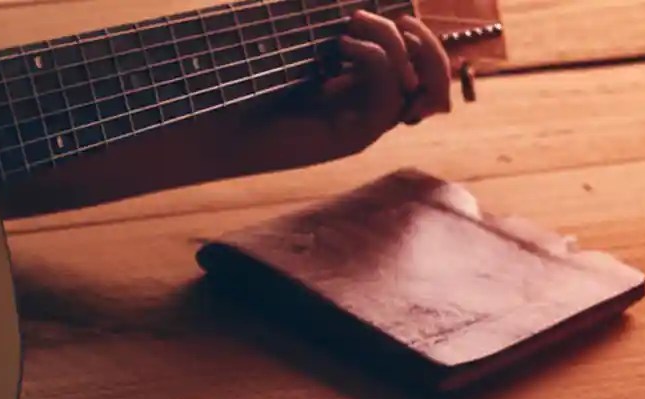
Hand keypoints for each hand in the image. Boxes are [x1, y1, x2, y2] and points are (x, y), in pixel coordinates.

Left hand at [214, 11, 453, 173]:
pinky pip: (388, 101)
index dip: (421, 36)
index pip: (419, 65)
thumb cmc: (242, 81)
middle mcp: (366, 107)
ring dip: (393, 44)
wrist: (212, 124)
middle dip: (426, 43)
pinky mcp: (348, 140)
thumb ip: (320, 17)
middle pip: (432, 81)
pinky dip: (375, 64)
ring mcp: (360, 126)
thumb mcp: (292, 38)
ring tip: (349, 27)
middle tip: (398, 17)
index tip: (392, 10)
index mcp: (360, 85)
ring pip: (414, 87)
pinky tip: (341, 47)